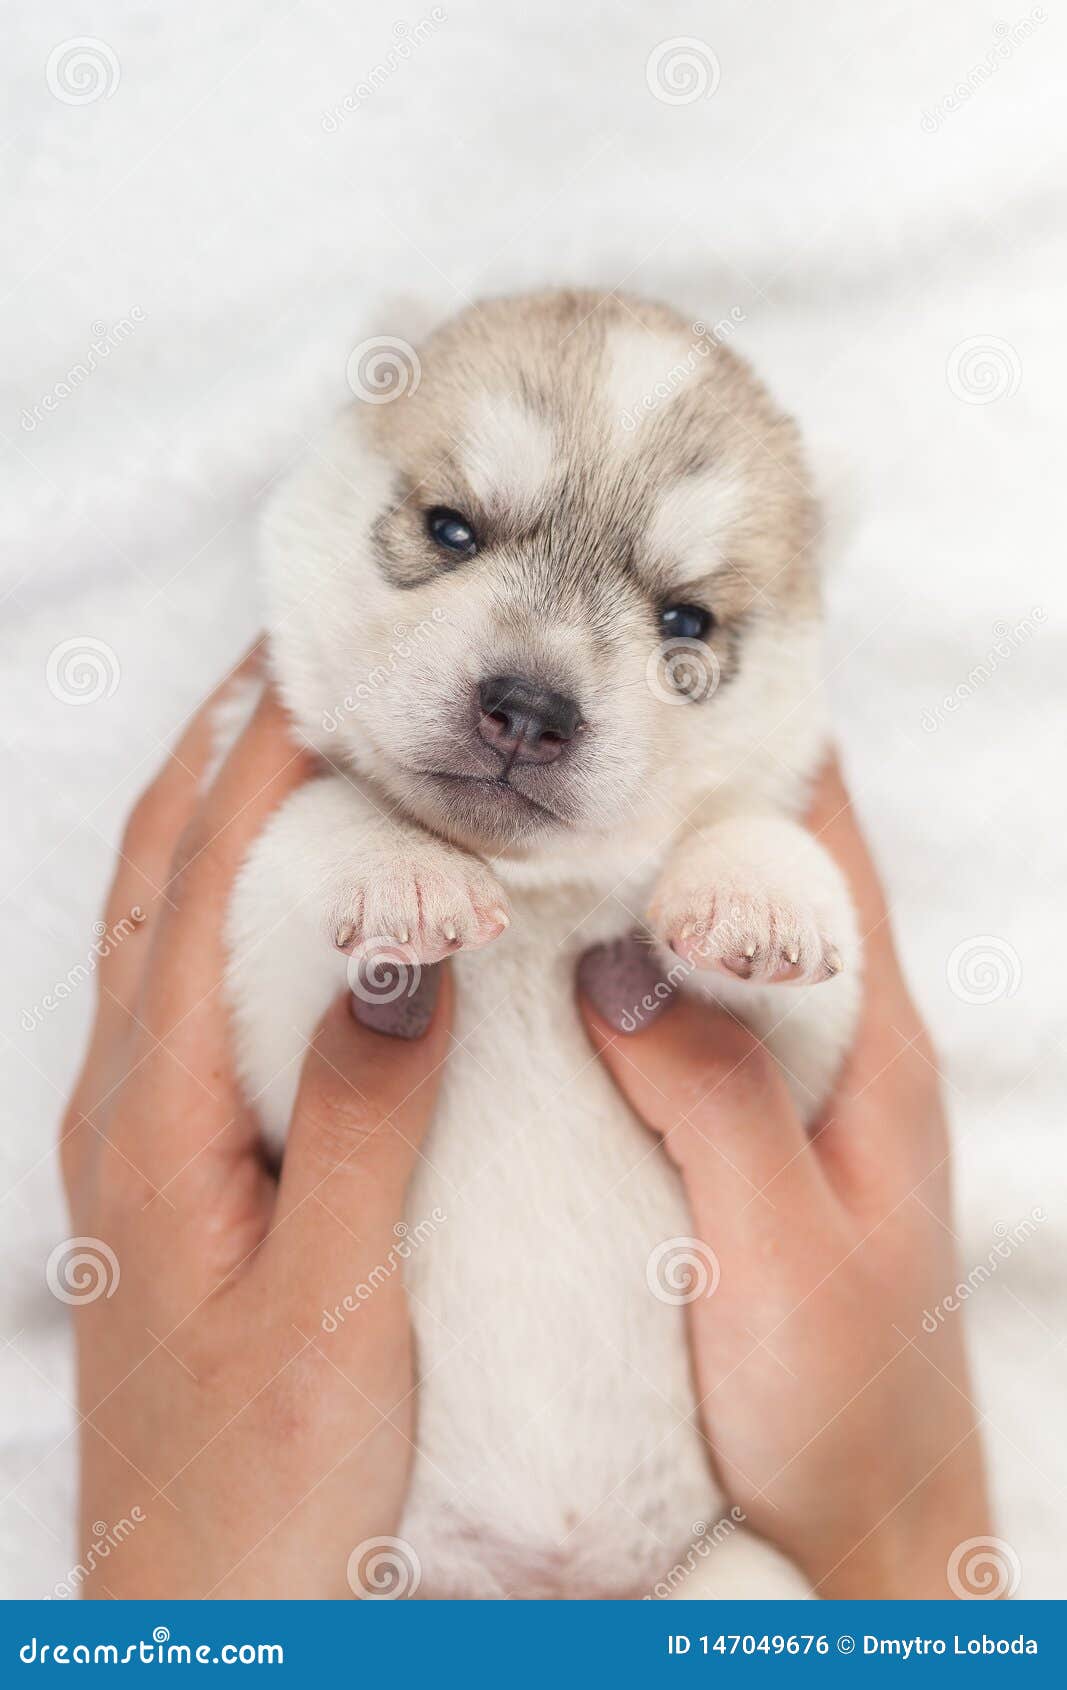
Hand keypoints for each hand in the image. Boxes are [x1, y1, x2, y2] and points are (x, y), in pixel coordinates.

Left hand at [60, 661, 448, 1597]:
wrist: (202, 1611)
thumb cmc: (264, 1482)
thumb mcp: (336, 1305)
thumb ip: (364, 1118)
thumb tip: (404, 944)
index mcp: (157, 1116)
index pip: (203, 883)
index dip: (261, 757)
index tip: (330, 659)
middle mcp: (128, 1104)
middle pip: (159, 877)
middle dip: (222, 749)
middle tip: (312, 661)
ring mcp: (141, 1135)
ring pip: (166, 927)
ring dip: (222, 816)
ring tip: (308, 745)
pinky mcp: (173, 1169)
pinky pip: (190, 992)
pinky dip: (237, 907)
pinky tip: (307, 908)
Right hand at [578, 761, 990, 1598]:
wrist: (862, 1537)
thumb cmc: (841, 1415)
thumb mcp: (782, 1257)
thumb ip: (716, 1100)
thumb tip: (619, 957)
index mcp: (866, 1048)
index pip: (822, 842)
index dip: (751, 739)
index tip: (652, 666)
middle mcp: (825, 1047)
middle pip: (750, 868)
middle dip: (658, 789)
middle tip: (542, 727)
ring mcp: (774, 1092)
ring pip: (698, 941)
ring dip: (621, 879)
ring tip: (508, 815)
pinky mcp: (724, 1142)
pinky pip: (665, 1022)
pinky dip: (602, 973)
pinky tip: (522, 970)